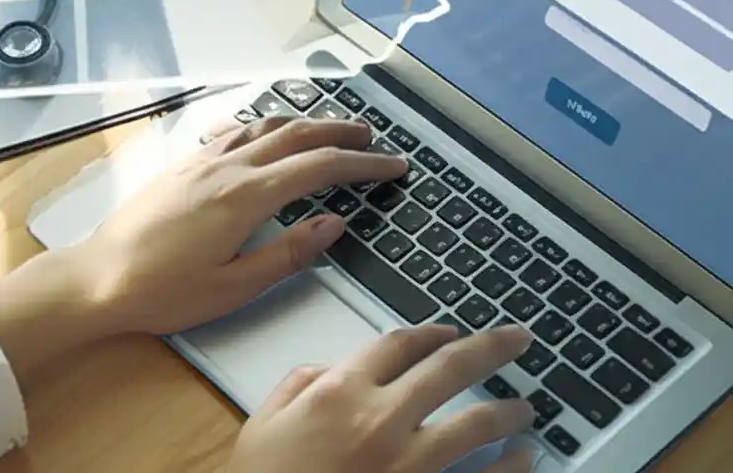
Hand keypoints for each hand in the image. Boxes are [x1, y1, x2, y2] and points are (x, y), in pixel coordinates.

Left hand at [74, 115, 406, 334]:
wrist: (96, 279)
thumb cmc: (160, 291)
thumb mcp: (234, 287)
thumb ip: (288, 253)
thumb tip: (332, 224)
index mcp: (244, 197)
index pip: (320, 168)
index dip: (363, 164)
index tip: (392, 166)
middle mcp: (224, 168)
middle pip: (296, 135)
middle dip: (340, 133)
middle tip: (372, 140)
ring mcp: (199, 162)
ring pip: (263, 126)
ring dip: (303, 123)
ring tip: (329, 130)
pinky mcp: (180, 166)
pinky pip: (229, 132)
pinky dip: (258, 125)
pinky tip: (260, 129)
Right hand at [228, 325, 539, 472]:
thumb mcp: (264, 424)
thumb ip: (298, 384)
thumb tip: (329, 369)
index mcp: (340, 392)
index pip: (397, 344)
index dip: (428, 331)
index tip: (449, 331)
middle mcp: (381, 419)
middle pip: (450, 367)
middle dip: (492, 347)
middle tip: (518, 339)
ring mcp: (410, 463)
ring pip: (477, 423)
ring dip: (509, 410)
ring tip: (526, 408)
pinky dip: (512, 465)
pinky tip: (525, 457)